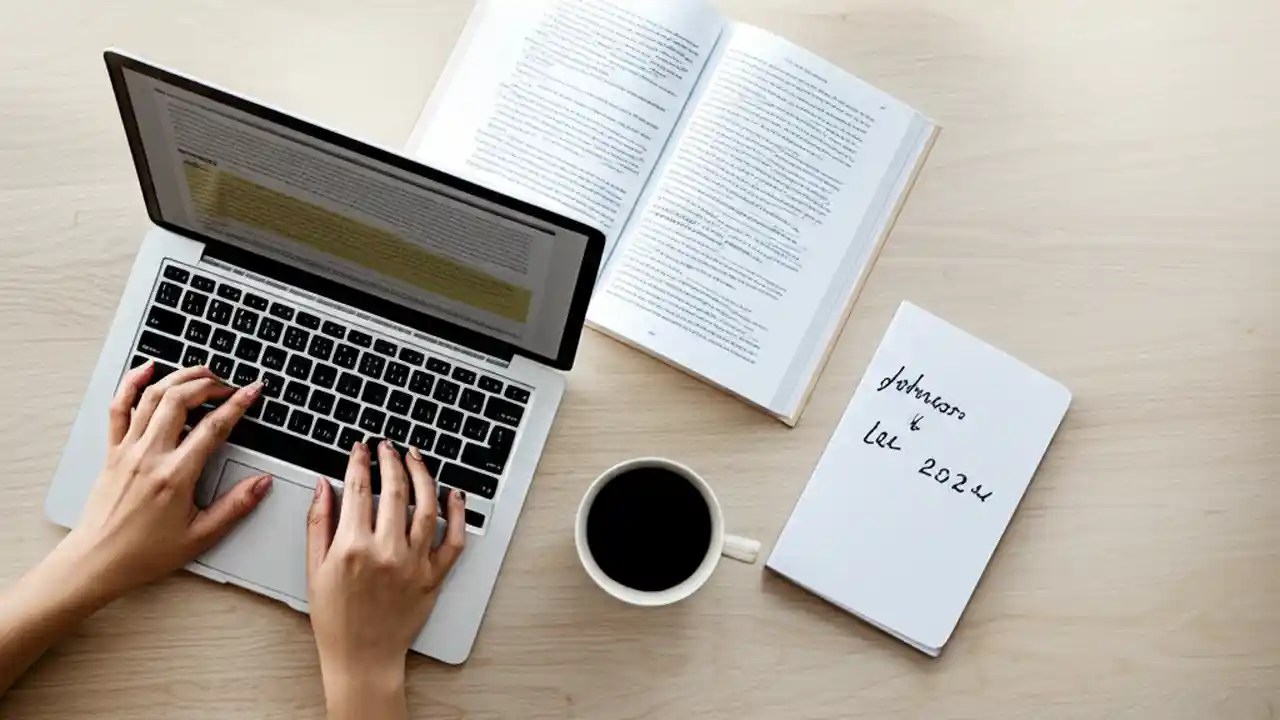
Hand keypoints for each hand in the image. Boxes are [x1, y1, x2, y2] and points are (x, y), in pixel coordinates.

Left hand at [62, 361, 271, 603]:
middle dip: (208, 383)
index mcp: (175, 476)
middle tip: (227, 384)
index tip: (252, 392)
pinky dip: (132, 383)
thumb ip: (235, 506)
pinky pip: (118, 408)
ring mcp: (128, 450)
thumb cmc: (145, 553)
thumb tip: (262, 483)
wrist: (97, 561)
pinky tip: (147, 370)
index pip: (213, 427)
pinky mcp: (112, 451)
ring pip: (151, 397)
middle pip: (179, 400)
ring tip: (199, 373)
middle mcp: (150, 456)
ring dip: (178, 377)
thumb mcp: (201, 536)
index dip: (237, 404)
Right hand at [307, 441, 465, 719]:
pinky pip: (454, 540)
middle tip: (389, 446)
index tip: (362, 447)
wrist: (362, 658)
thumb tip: (323, 485)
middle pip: (395, 491)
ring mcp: (414, 563)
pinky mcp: (434, 576)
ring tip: (416, 458)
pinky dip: (458, 514)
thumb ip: (318, 522)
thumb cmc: (335, 618)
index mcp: (352, 548)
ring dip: (423, 476)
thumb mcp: (314, 569)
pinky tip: (454, 495)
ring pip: (427, 507)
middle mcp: (386, 552)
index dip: (361, 461)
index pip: (359, 489)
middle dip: (392, 461)